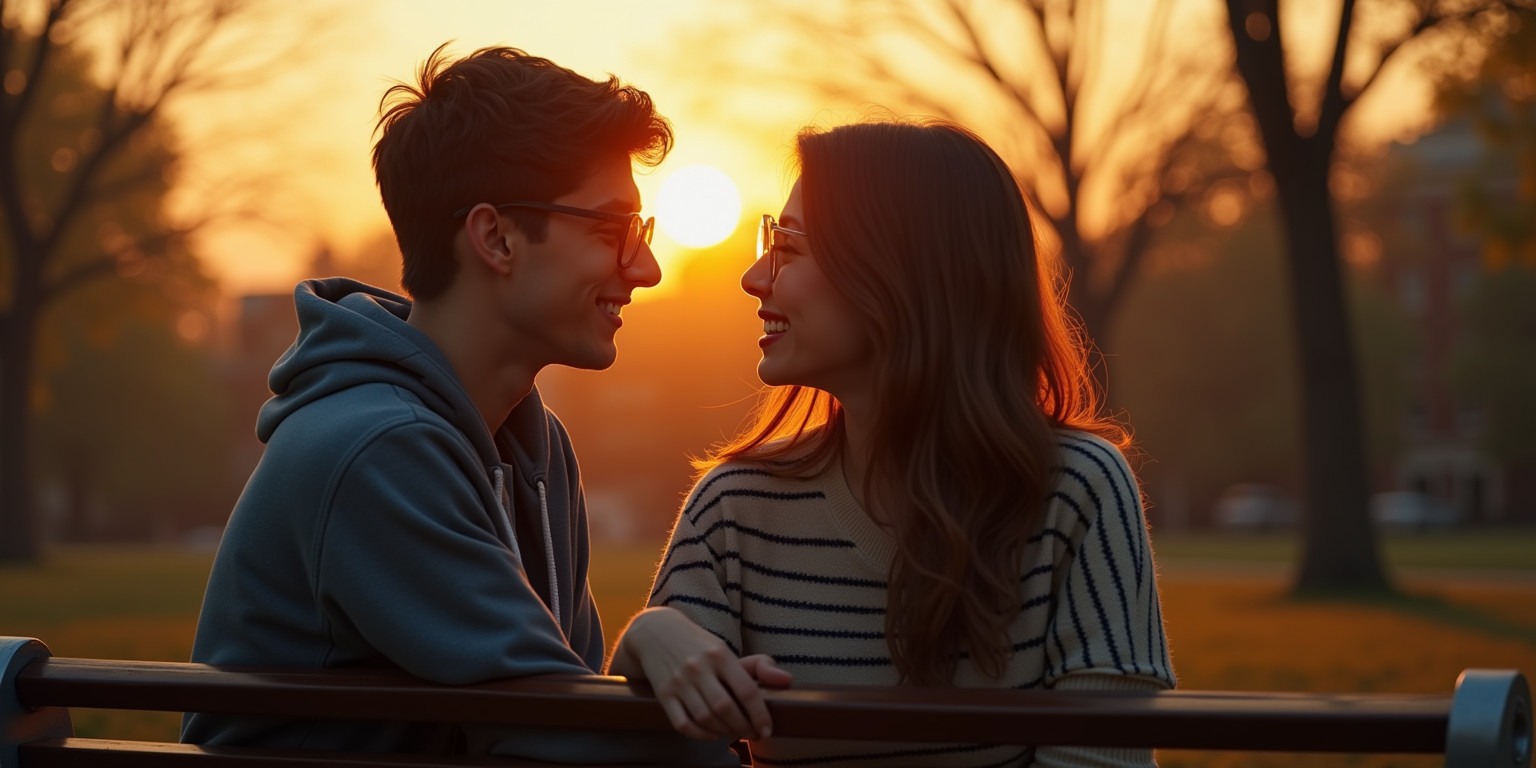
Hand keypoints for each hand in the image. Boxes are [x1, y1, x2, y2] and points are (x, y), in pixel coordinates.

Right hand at [610, 608, 788, 740]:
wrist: (656, 633)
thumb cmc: (700, 646)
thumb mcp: (727, 650)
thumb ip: (760, 665)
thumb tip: (788, 681)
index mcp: (720, 654)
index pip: (746, 689)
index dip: (759, 714)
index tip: (767, 729)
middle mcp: (699, 667)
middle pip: (725, 707)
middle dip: (743, 727)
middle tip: (752, 734)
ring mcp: (679, 681)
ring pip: (705, 717)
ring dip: (723, 732)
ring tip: (735, 733)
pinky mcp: (663, 694)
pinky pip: (683, 723)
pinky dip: (699, 735)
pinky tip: (711, 734)